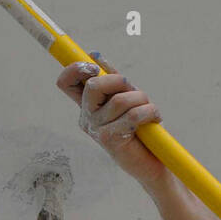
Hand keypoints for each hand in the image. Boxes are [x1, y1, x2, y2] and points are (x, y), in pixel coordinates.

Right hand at [56, 53, 168, 190]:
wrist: (153, 163)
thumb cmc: (141, 129)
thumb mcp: (127, 99)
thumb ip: (112, 79)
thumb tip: (95, 56)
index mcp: (87, 106)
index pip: (66, 83)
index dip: (74, 69)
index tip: (94, 66)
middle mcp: (87, 118)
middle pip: (93, 86)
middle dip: (120, 81)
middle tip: (135, 90)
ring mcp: (96, 130)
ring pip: (119, 100)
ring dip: (142, 100)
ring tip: (151, 110)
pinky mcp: (109, 140)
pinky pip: (132, 116)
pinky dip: (149, 112)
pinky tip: (154, 119)